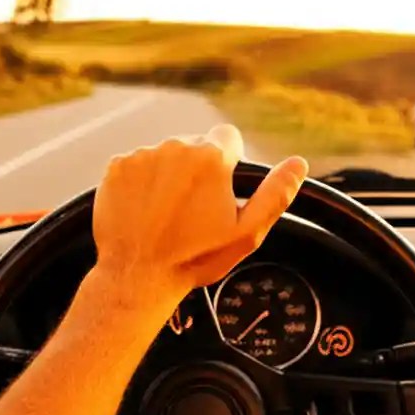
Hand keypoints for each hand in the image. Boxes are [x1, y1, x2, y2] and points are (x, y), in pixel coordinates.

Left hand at [91, 124, 307, 302]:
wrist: (137, 276)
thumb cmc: (194, 258)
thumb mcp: (246, 233)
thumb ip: (275, 194)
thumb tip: (298, 164)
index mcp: (211, 158)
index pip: (228, 138)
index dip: (228, 164)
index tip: (220, 190)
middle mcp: (175, 147)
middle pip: (195, 146)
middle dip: (197, 170)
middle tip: (192, 210)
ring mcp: (142, 156)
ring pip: (165, 155)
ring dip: (168, 175)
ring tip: (165, 214)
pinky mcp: (116, 167)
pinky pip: (136, 165)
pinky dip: (140, 182)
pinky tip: (143, 211)